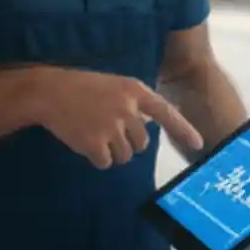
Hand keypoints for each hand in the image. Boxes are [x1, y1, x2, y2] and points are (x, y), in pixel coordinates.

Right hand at [29, 67, 202, 169]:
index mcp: (135, 91)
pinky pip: (106, 163)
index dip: (184, 130)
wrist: (50, 92)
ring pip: (125, 156)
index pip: (166, 112)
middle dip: (128, 142)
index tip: (200, 145)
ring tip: (94, 131)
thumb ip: (135, 104)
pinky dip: (96, 157)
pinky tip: (85, 141)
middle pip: (142, 143)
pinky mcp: (94, 143)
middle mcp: (128, 109)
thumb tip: (150, 128)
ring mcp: (111, 126)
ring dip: (112, 151)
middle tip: (107, 128)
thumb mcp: (116, 86)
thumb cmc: (84, 88)